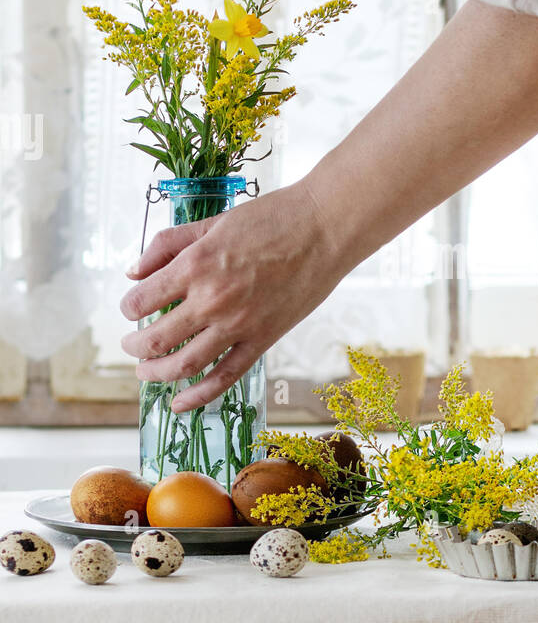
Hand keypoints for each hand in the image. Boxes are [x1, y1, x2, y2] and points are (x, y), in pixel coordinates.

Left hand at [119, 183, 340, 411]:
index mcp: (195, 265)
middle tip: (131, 344)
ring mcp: (238, 325)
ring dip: (156, 372)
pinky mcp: (263, 340)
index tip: (131, 307)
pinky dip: (198, 396)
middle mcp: (212, 300)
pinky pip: (225, 378)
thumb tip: (133, 272)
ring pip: (184, 364)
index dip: (128, 307)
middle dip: (135, 345)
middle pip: (156, 338)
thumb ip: (168, 245)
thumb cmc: (272, 218)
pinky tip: (179, 404)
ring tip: (145, 371)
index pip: (141, 300)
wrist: (324, 228)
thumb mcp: (212, 222)